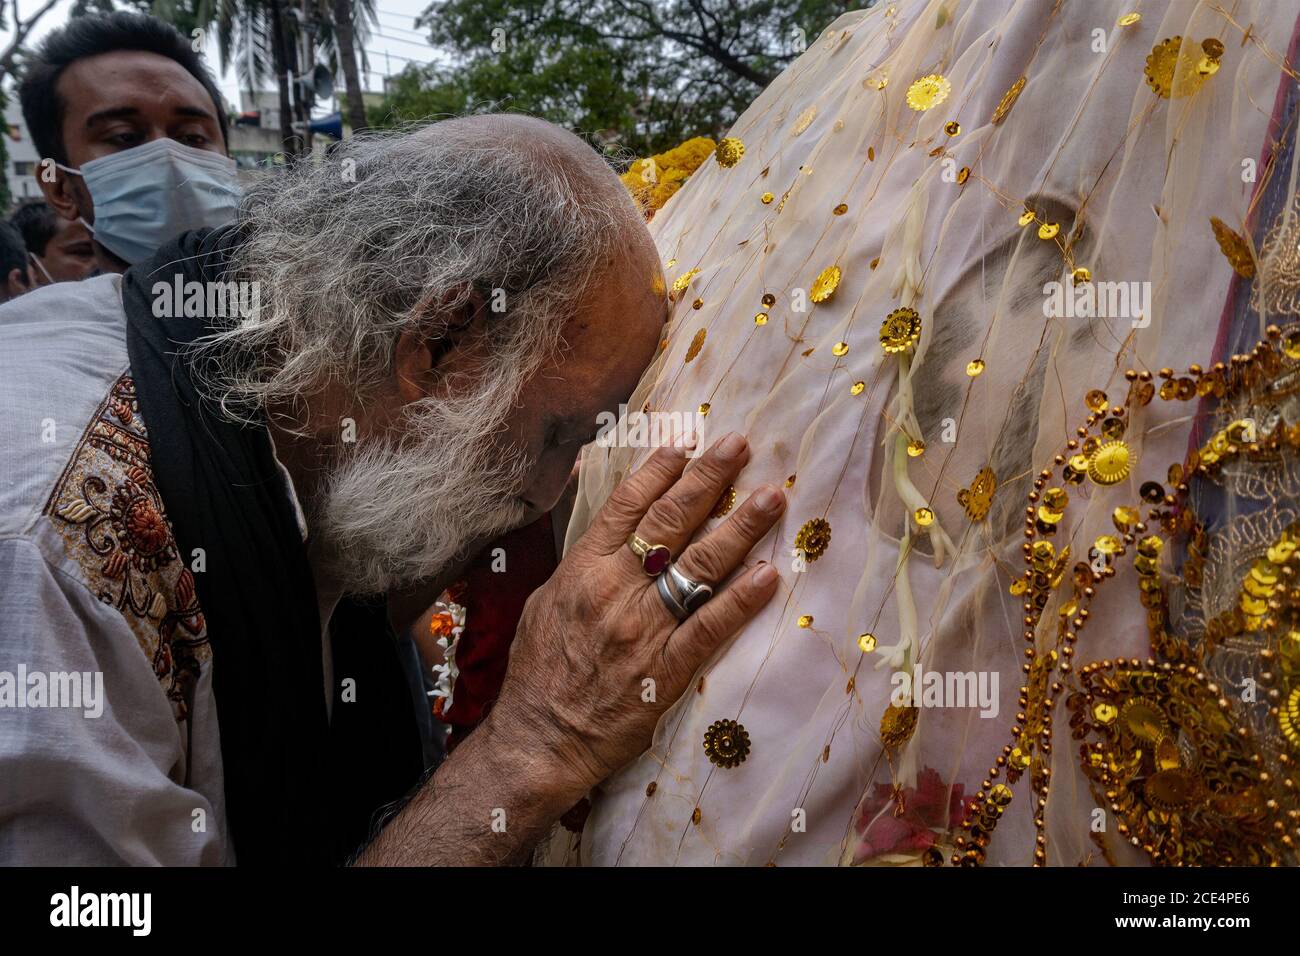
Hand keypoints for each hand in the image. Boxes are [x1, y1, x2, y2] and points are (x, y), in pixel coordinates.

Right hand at [488, 431, 784, 795]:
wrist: (538, 738)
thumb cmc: (539, 671)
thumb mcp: (547, 602)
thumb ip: (583, 564)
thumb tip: (613, 529)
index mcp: (582, 570)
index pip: (626, 507)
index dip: (660, 471)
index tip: (687, 442)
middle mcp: (614, 591)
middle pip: (669, 523)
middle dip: (708, 479)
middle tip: (740, 445)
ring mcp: (643, 630)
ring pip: (698, 567)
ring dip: (739, 528)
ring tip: (771, 498)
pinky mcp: (665, 670)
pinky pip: (709, 628)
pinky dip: (740, 600)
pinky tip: (768, 575)